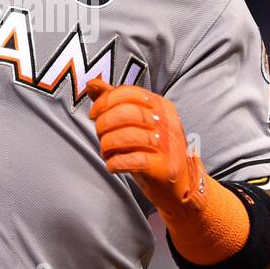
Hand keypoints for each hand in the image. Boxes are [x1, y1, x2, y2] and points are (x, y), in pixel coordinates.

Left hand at [83, 76, 207, 219]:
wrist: (177, 185)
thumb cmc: (151, 151)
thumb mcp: (136, 123)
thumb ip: (114, 101)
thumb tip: (91, 83)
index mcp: (161, 106)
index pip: (128, 93)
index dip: (104, 102)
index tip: (94, 114)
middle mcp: (167, 122)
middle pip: (126, 113)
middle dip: (103, 124)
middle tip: (100, 136)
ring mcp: (167, 145)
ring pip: (126, 136)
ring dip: (107, 145)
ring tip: (106, 152)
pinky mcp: (163, 167)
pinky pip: (132, 160)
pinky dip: (115, 163)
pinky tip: (113, 165)